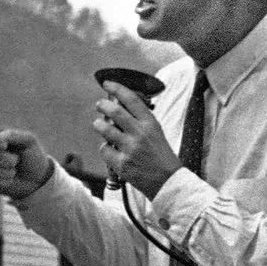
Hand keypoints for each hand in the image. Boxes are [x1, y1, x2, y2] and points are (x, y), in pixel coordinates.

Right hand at [0, 127, 53, 200]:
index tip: (4, 146)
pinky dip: (3, 183)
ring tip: (14, 172)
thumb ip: (12, 135)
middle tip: (16, 160)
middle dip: (6, 159)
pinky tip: (9, 181)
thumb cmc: (31, 155)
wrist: (37, 177)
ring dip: (6, 172)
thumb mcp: (28, 140)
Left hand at [94, 81, 180, 198]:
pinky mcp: (121, 163)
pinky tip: (111, 151)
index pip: (131, 99)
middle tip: (99, 104)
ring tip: (99, 125)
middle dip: (103, 104)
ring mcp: (129, 148)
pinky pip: (104, 150)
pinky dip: (105, 149)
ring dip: (98, 125)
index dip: (117, 88)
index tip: (107, 84)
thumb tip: (121, 109)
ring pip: (105, 129)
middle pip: (114, 111)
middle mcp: (140, 133)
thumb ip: (141, 121)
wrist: (168, 182)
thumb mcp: (157, 133)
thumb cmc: (162, 157)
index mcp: (150, 124)